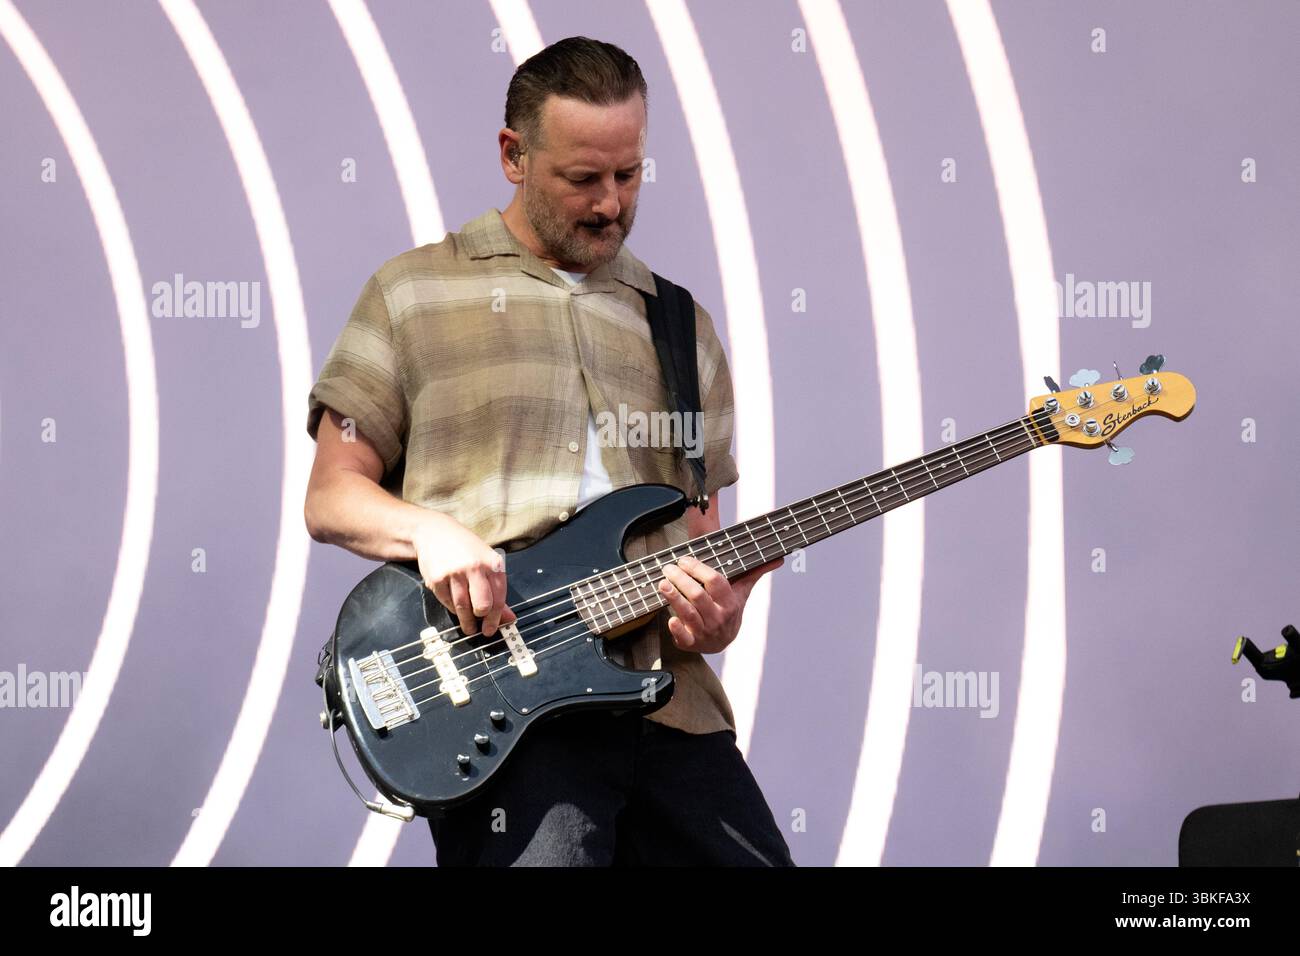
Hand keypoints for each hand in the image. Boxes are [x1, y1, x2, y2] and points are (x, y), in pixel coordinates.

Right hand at [411, 513, 515, 636]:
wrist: (435, 531)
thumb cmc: (464, 548)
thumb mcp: (486, 562)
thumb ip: (497, 591)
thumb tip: (508, 618)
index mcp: (492, 563)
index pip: (499, 598)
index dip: (497, 618)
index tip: (493, 628)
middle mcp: (475, 567)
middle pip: (483, 605)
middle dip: (482, 620)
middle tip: (480, 627)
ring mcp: (455, 572)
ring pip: (463, 607)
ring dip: (466, 621)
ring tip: (468, 627)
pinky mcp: (437, 578)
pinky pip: (447, 602)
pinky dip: (452, 608)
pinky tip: (455, 606)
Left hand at [658, 554, 783, 653]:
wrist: (723, 641)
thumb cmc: (729, 609)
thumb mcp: (742, 592)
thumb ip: (755, 573)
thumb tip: (779, 559)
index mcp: (730, 603)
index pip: (716, 582)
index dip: (698, 569)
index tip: (684, 560)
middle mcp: (718, 617)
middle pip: (698, 596)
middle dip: (681, 580)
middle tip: (668, 568)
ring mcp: (705, 631)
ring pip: (688, 613)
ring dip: (673, 598)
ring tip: (662, 583)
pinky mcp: (691, 643)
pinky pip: (683, 638)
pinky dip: (676, 629)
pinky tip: (669, 619)